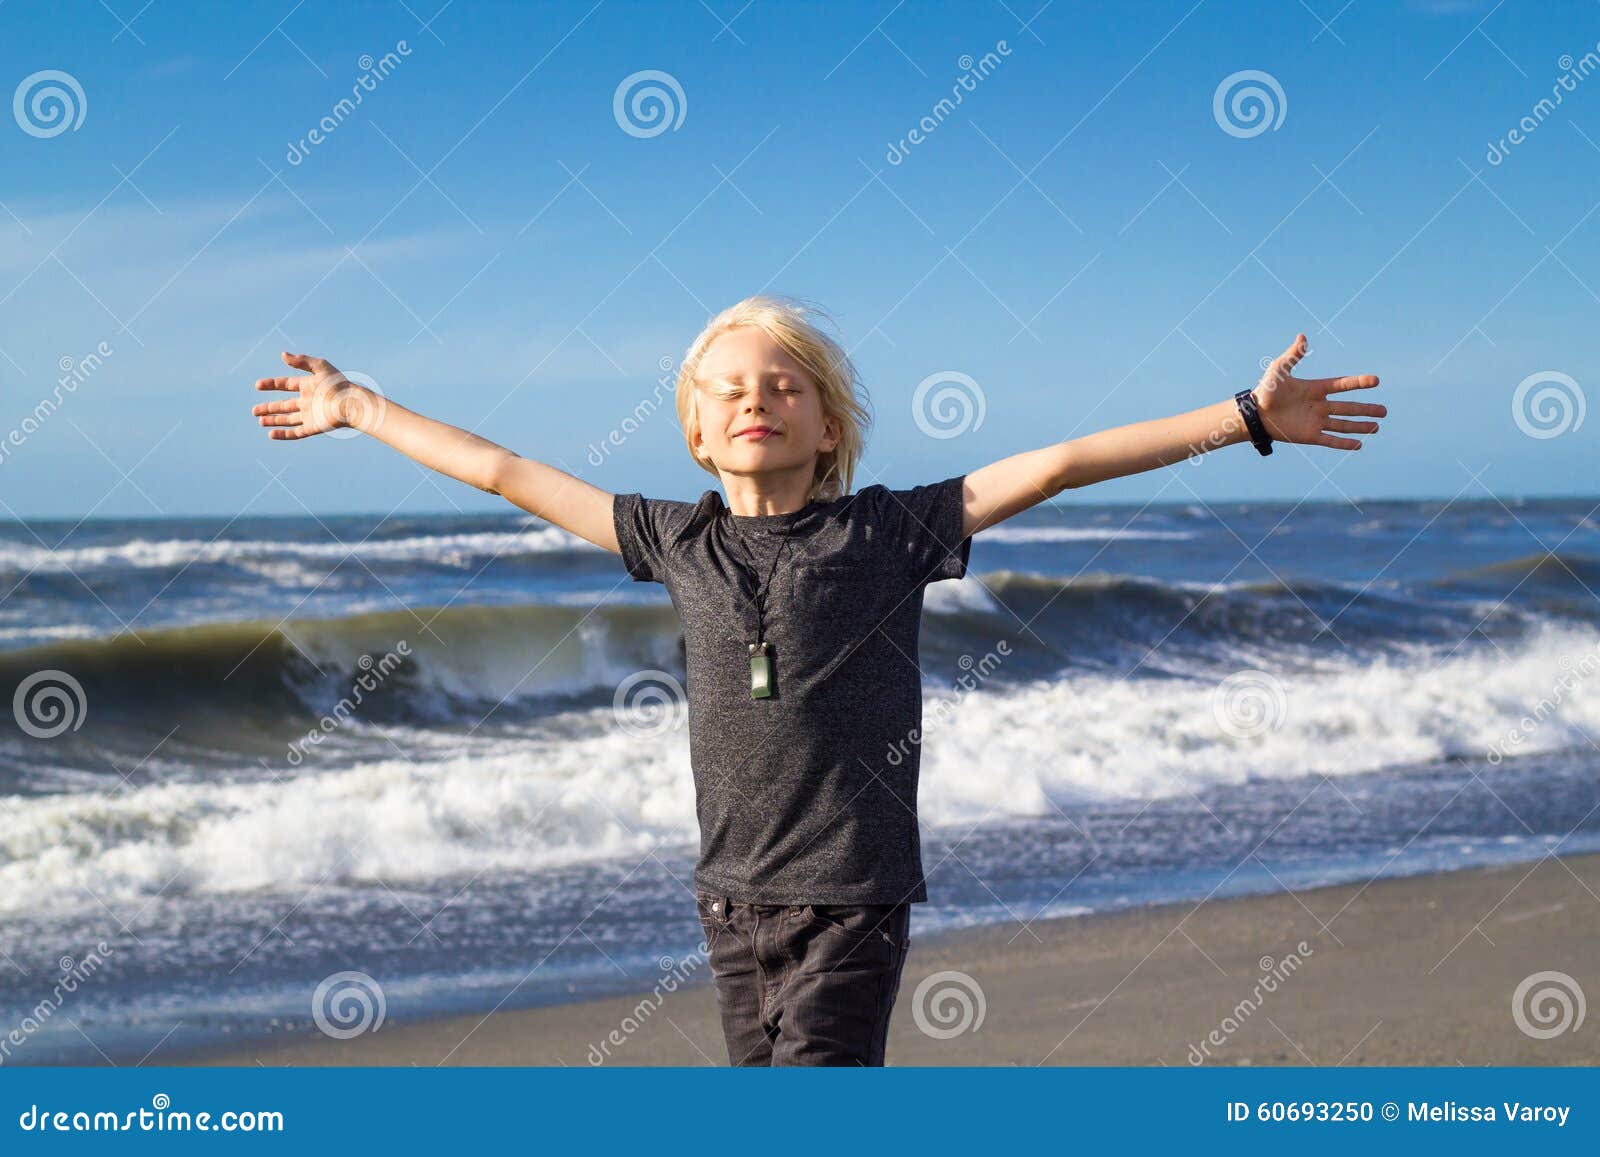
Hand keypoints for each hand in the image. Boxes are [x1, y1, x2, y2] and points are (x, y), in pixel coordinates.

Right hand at [251, 352, 376, 438]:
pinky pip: (296, 432)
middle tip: (254, 411)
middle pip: (284, 405)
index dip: (272, 385)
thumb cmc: (339, 384)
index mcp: (309, 386)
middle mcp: (308, 401)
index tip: (258, 385)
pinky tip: (271, 434)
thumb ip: (302, 361)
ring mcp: (311, 415)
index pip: (286, 385)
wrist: (352, 404)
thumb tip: (283, 355)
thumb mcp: (320, 367)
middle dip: (269, 407)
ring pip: (288, 419)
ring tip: (259, 420)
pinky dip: (284, 434)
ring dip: (274, 420)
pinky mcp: (314, 427)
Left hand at [1252, 334, 1384, 449]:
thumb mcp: (1279, 370)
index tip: (1376, 381)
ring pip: (1343, 425)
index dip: (1358, 383)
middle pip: (1348, 408)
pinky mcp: (1309, 436)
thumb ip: (1293, 356)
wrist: (1254, 415)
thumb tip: (1302, 337)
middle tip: (1384, 411)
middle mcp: (1319, 406)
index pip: (1342, 385)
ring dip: (1360, 426)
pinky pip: (1330, 440)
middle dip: (1366, 410)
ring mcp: (1315, 421)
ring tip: (1377, 427)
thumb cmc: (1265, 391)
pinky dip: (1344, 443)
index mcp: (1315, 389)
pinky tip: (1359, 444)